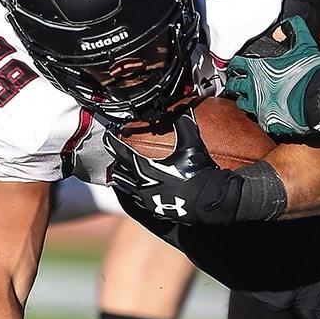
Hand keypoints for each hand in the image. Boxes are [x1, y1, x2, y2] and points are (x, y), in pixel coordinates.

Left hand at [104, 111, 244, 224]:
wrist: (210, 200)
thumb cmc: (199, 172)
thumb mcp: (191, 144)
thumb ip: (183, 123)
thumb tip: (181, 107)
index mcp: (145, 169)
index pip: (122, 153)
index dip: (113, 142)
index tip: (109, 135)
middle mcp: (142, 186)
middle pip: (119, 172)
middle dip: (117, 161)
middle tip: (118, 153)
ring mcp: (147, 200)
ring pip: (126, 188)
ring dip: (125, 178)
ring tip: (127, 169)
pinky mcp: (155, 210)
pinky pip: (139, 200)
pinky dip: (137, 191)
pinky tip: (144, 186)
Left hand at [223, 16, 319, 135]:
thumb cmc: (313, 72)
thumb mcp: (305, 45)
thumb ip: (295, 29)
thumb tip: (289, 22)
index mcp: (259, 69)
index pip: (236, 65)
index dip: (236, 64)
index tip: (237, 66)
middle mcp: (254, 89)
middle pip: (234, 86)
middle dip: (236, 83)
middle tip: (239, 82)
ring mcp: (260, 108)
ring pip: (242, 104)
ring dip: (245, 99)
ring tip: (251, 98)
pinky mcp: (269, 122)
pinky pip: (260, 119)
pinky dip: (263, 115)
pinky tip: (268, 112)